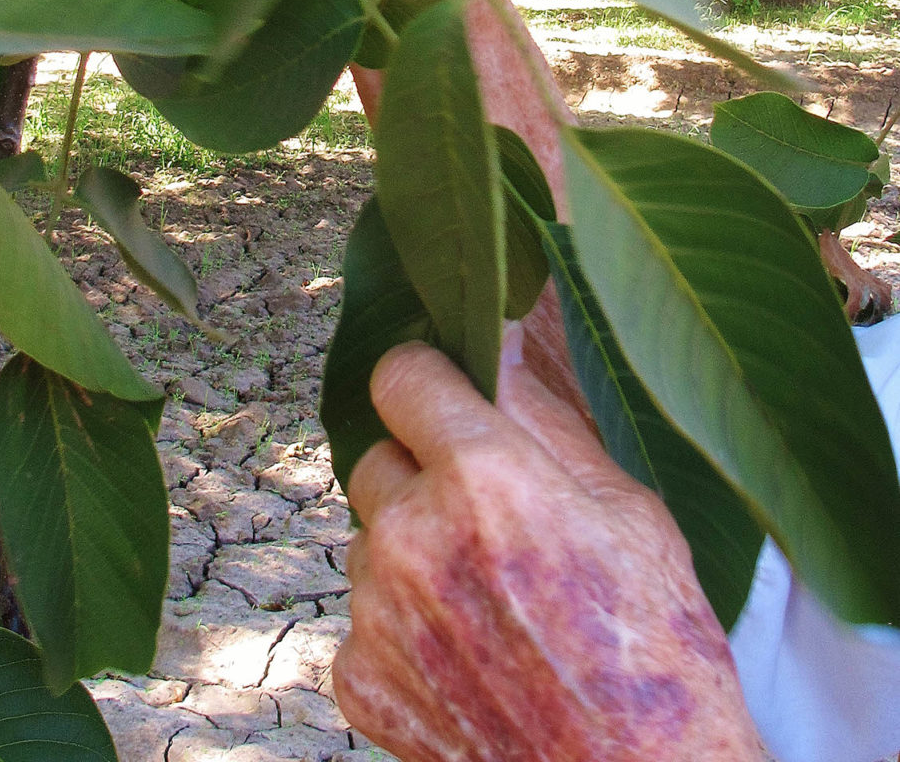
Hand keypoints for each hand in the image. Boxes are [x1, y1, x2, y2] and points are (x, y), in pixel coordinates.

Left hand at [333, 338, 763, 761]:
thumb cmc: (655, 653)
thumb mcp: (629, 513)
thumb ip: (545, 417)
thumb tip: (502, 333)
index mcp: (484, 477)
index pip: (400, 373)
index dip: (427, 380)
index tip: (446, 397)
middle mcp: (414, 535)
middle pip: (377, 455)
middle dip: (421, 473)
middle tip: (488, 520)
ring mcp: (378, 614)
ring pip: (371, 537)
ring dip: (411, 551)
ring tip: (490, 602)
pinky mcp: (359, 679)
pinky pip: (364, 616)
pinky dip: (402, 628)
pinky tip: (469, 656)